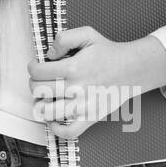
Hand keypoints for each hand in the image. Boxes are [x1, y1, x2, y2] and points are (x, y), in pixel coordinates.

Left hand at [26, 27, 165, 138]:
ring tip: (46, 97)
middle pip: (38, 91)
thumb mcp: (87, 34)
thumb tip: (49, 54)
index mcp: (73, 68)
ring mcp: (84, 106)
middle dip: (34, 83)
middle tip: (41, 80)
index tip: (37, 66)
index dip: (32, 67)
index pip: (37, 72)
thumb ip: (64, 38)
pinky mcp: (91, 118)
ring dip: (41, 104)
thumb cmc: (108, 52)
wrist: (133, 69)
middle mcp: (77, 89)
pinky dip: (56, 128)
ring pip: (47, 112)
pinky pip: (68, 132)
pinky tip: (55, 117)